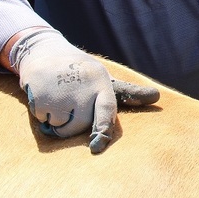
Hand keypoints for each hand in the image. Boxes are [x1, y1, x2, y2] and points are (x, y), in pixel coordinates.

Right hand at [9, 28, 158, 152]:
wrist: (44, 52)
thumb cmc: (82, 72)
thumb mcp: (105, 79)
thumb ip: (128, 93)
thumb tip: (158, 97)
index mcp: (101, 83)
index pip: (106, 109)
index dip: (103, 127)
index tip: (97, 145)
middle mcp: (82, 88)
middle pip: (81, 127)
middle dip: (74, 123)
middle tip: (70, 102)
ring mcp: (60, 93)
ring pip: (61, 128)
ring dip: (56, 120)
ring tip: (58, 98)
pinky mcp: (40, 97)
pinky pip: (44, 122)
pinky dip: (42, 114)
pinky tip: (44, 95)